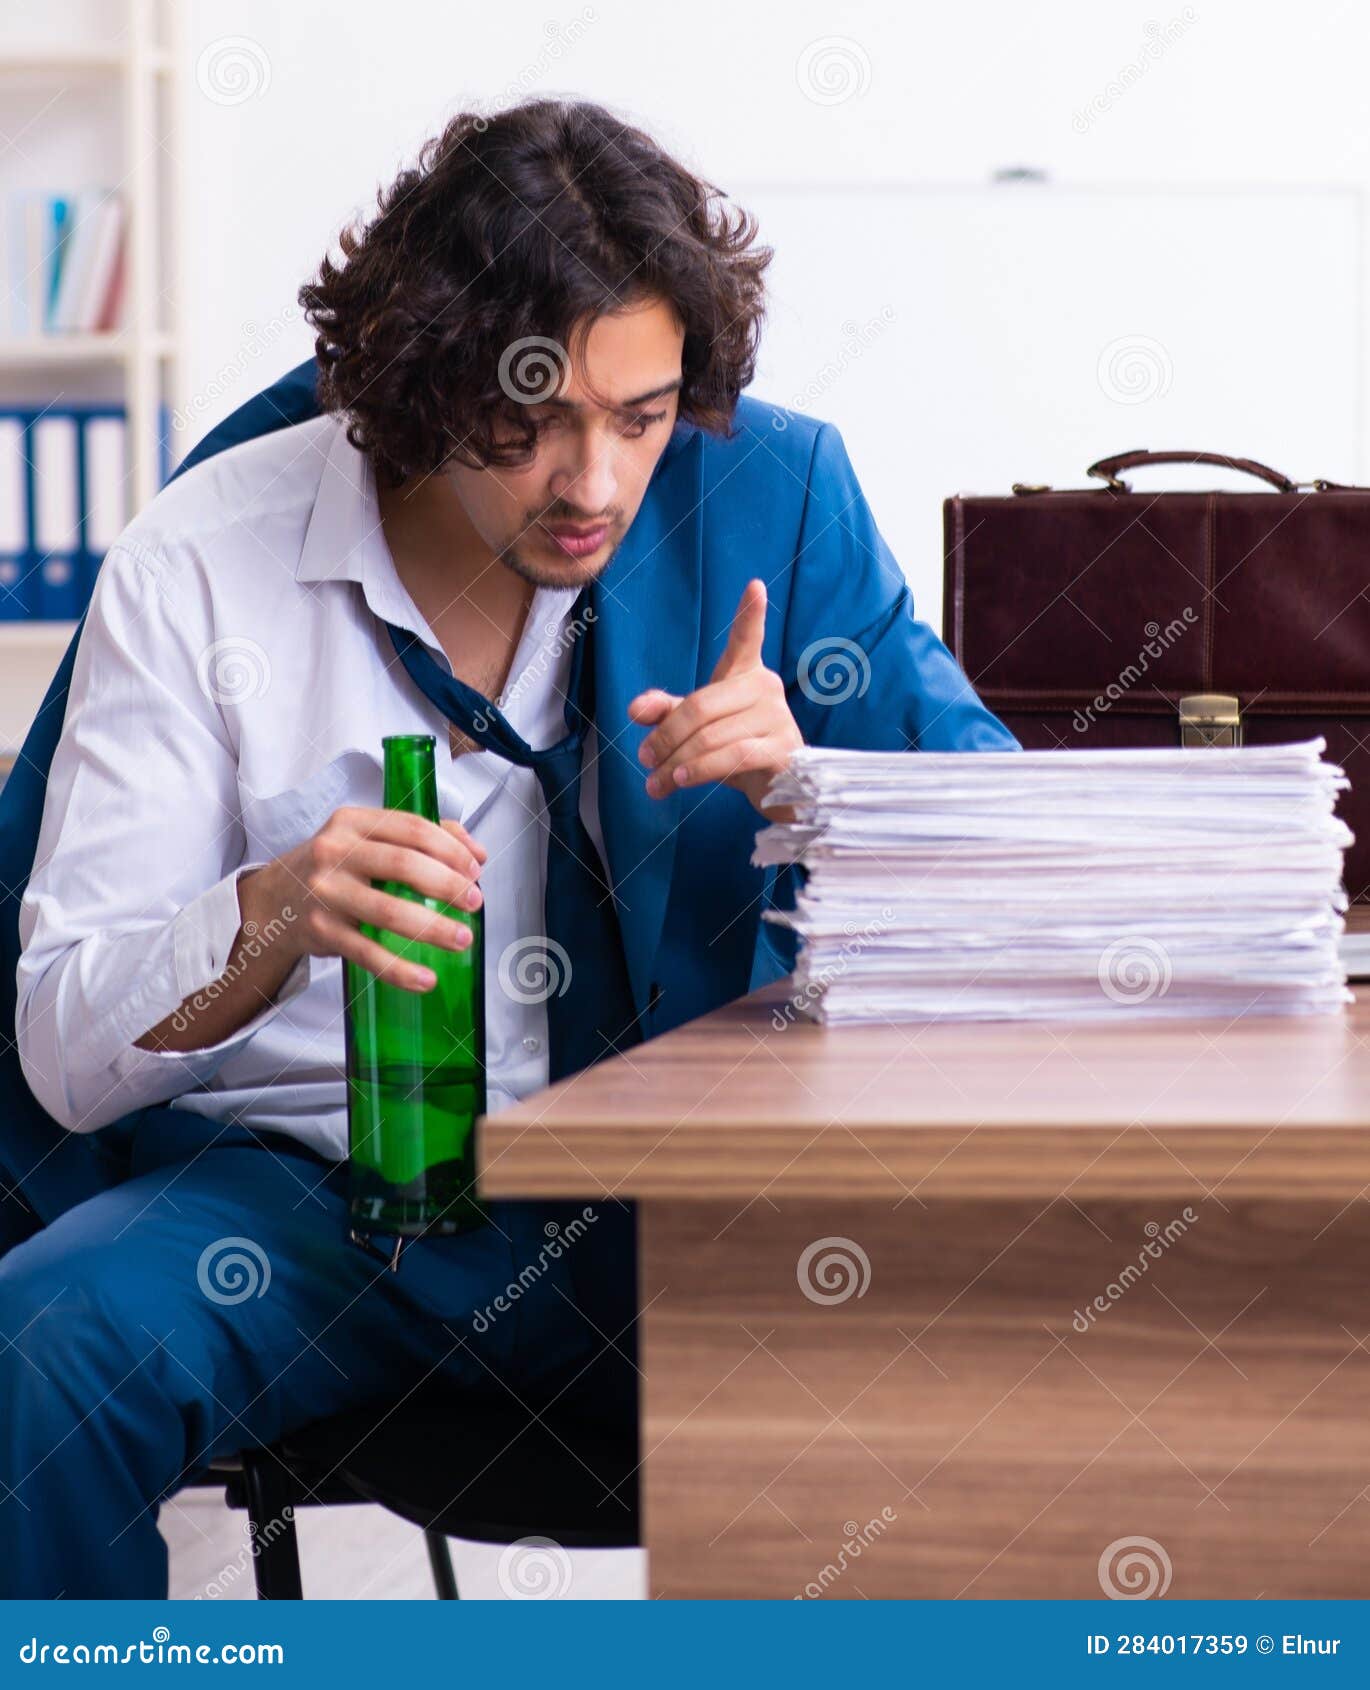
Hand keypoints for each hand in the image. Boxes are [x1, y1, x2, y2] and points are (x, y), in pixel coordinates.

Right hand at [239, 807, 486, 993]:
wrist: (275, 900)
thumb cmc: (337, 866)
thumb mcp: (368, 838)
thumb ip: (422, 836)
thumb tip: (476, 853)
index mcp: (353, 822)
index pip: (412, 828)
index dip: (451, 849)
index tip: (476, 869)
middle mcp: (335, 852)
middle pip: (403, 865)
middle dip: (448, 885)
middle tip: (474, 902)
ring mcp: (326, 892)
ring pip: (388, 910)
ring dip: (433, 928)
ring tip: (462, 938)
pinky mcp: (321, 931)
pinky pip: (367, 953)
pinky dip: (400, 970)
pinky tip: (425, 979)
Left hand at [627, 578, 802, 816]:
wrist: (775, 788)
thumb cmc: (734, 747)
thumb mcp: (696, 726)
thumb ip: (665, 711)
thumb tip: (634, 709)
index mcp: (745, 674)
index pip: (747, 640)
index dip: (751, 614)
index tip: (755, 586)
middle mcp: (765, 688)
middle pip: (701, 705)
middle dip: (666, 735)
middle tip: (644, 758)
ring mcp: (777, 718)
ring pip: (712, 736)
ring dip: (676, 762)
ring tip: (656, 783)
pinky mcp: (782, 749)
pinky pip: (732, 756)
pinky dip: (700, 769)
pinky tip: (682, 780)